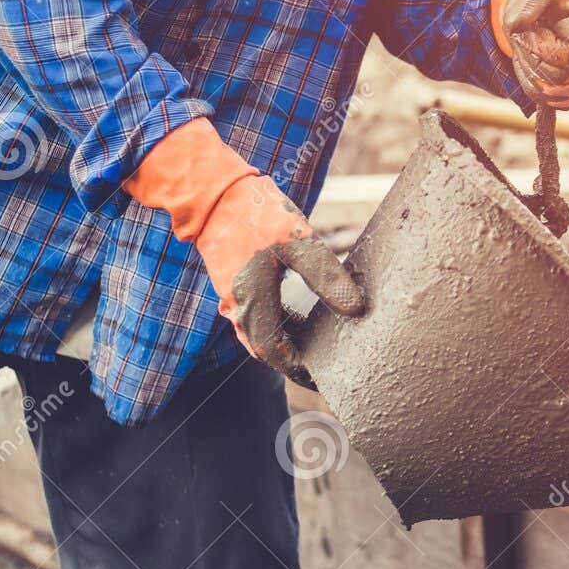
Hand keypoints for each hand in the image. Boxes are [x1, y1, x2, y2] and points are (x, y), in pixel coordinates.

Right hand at [197, 174, 362, 379]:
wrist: (212, 192)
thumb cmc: (255, 214)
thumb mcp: (299, 242)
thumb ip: (327, 277)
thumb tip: (356, 309)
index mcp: (253, 304)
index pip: (275, 354)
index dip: (298, 369)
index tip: (322, 377)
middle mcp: (239, 308)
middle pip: (266, 349)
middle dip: (292, 360)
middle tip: (322, 365)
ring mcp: (232, 297)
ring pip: (259, 333)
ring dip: (284, 342)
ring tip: (315, 342)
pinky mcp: (233, 283)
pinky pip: (255, 316)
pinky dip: (276, 323)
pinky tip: (298, 313)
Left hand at [494, 0, 568, 108]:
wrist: (550, 4)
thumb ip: (527, 4)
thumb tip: (517, 29)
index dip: (544, 51)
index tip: (530, 32)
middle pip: (564, 80)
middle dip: (534, 62)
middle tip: (524, 38)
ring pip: (560, 96)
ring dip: (532, 76)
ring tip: (527, 50)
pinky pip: (560, 104)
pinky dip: (537, 89)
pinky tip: (531, 66)